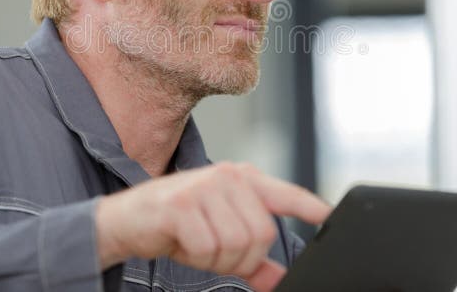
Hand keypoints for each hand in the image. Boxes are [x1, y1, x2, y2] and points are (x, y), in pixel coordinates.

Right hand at [95, 162, 330, 291]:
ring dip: (217, 259)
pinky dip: (197, 257)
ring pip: (237, 244)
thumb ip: (252, 259)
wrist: (126, 219)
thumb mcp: (218, 238)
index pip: (285, 193)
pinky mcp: (182, 204)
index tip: (330, 216)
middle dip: (241, 258)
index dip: (310, 206)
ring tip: (197, 244)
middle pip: (261, 235)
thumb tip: (280, 279)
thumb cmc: (177, 225)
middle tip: (214, 251)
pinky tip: (183, 243)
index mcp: (242, 178)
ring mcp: (204, 187)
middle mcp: (227, 176)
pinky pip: (208, 248)